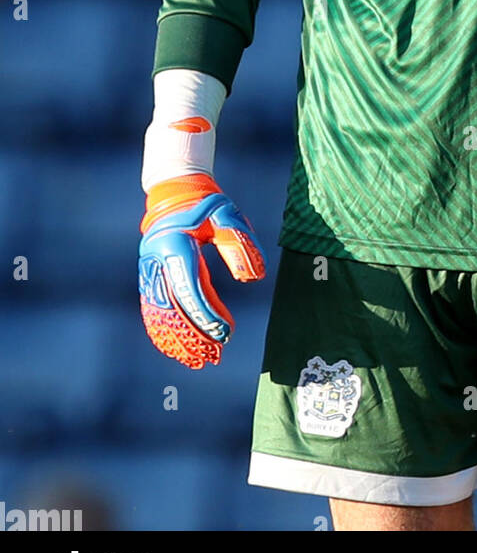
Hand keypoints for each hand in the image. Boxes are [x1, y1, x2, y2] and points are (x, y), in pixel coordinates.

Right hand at [138, 173, 265, 368]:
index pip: (192, 287)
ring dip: (177, 338)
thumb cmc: (206, 204)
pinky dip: (163, 331)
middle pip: (174, 306)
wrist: (174, 192)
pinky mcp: (149, 276)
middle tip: (214, 355)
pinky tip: (175, 348)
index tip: (225, 334)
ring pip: (161, 313)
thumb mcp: (227, 215)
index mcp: (175, 244)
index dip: (207, 314)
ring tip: (197, 359)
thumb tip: (252, 277)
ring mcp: (149, 270)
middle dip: (193, 334)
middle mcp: (157, 261)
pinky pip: (154, 309)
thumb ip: (240, 244)